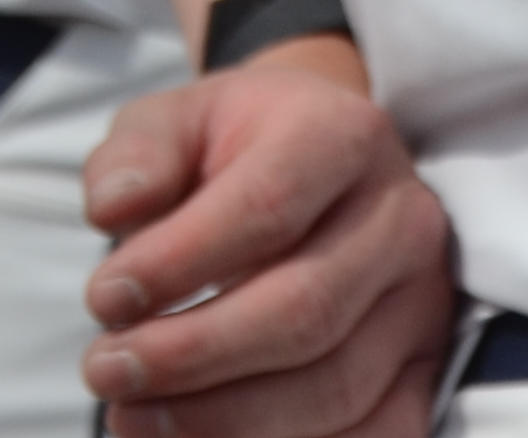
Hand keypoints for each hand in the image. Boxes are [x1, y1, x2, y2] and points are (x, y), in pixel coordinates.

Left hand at [81, 46, 454, 437]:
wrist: (318, 163)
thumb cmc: (239, 150)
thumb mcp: (179, 121)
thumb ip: (138, 153)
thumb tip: (115, 205)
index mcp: (343, 137)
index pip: (269, 206)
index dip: (180, 262)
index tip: (105, 297)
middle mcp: (400, 219)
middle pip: (304, 309)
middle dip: (192, 355)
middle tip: (107, 370)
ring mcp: (421, 301)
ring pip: (333, 387)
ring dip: (223, 420)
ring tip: (134, 415)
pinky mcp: (422, 368)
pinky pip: (376, 434)